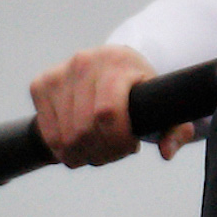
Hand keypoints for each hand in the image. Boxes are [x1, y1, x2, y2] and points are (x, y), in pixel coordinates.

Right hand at [28, 45, 192, 166]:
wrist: (113, 67)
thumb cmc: (138, 91)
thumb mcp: (162, 106)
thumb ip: (175, 130)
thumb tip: (166, 151)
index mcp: (118, 62)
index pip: (108, 113)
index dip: (116, 141)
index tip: (130, 147)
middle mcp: (85, 61)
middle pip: (84, 129)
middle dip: (102, 152)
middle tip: (114, 153)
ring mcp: (60, 72)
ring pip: (64, 136)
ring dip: (82, 154)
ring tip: (98, 150)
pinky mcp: (41, 84)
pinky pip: (47, 133)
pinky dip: (62, 149)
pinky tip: (79, 145)